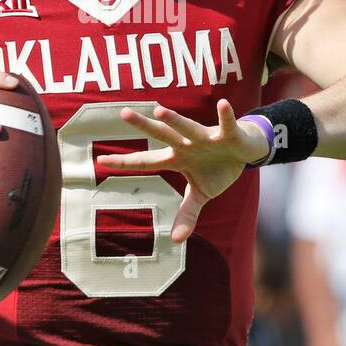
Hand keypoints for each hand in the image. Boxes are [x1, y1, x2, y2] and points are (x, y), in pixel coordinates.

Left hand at [95, 99, 269, 241]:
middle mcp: (186, 145)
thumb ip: (187, 214)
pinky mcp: (228, 134)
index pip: (146, 161)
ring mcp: (206, 138)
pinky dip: (225, 116)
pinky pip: (226, 125)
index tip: (100, 160)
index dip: (125, 162)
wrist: (245, 151)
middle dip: (143, 126)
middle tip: (122, 114)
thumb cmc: (218, 169)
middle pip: (162, 135)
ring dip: (175, 120)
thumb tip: (175, 241)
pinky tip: (223, 104)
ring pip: (187, 127)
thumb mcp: (201, 195)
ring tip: (158, 110)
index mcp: (177, 159)